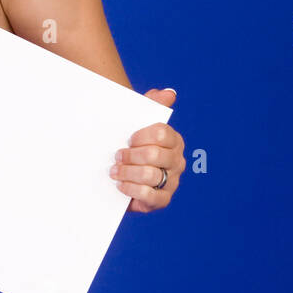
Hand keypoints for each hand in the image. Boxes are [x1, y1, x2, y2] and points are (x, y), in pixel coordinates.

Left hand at [110, 88, 185, 212]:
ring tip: (114, 171)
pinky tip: (120, 185)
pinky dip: (132, 190)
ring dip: (128, 172)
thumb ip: (152, 105)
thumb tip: (169, 93)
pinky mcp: (163, 200)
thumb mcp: (136, 124)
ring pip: (150, 175)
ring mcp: (172, 181)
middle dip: (131, 156)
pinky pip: (150, 196)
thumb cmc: (130, 146)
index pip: (162, 133)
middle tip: (117, 157)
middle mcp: (177, 161)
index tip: (128, 139)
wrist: (121, 173)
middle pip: (154, 154)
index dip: (141, 136)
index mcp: (174, 140)